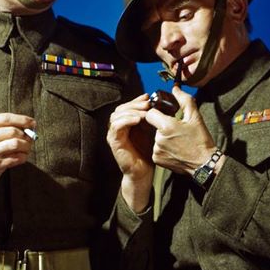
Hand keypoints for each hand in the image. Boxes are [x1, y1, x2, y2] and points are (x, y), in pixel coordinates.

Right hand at [0, 112, 35, 189]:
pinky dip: (23, 157)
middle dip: (25, 135)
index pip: (5, 118)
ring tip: (26, 148)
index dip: (22, 119)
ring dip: (26, 146)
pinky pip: (16, 158)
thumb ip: (3, 127)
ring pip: (16, 144)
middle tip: (30, 139)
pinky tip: (22, 157)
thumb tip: (28, 125)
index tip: (32, 123)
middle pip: (12, 131)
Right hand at [107, 93, 154, 211]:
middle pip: (121, 108)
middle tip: (147, 104)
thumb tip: (155, 104)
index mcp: (126, 124)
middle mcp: (118, 128)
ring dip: (131, 111)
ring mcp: (114, 134)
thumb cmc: (147, 153)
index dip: (136, 100)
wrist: (143, 172)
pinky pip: (116, 127)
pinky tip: (137, 120)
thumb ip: (150, 119)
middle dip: (134, 104)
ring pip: (117, 115)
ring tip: (144, 112)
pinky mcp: (113, 142)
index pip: (127, 106)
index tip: (148, 97)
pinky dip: (126, 120)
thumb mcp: (150, 131)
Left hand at [144, 86, 215, 175]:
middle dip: (162, 125)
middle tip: (176, 130)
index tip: (165, 115)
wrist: (204, 163)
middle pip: (153, 126)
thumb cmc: (200, 140)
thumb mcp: (195, 117)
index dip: (157, 112)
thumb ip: (184, 100)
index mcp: (166, 126)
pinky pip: (155, 149)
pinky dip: (162, 148)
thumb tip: (175, 88)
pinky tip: (174, 149)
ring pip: (154, 137)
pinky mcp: (156, 160)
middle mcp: (158, 139)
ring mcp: (156, 151)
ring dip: (162, 137)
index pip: (150, 113)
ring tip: (177, 141)